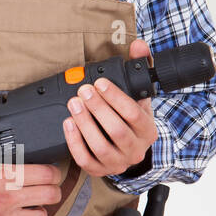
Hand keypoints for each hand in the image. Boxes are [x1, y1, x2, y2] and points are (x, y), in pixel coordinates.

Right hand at [0, 149, 62, 215]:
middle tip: (48, 189)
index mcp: (1, 175)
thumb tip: (7, 157)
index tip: (50, 173)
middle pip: (50, 195)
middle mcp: (5, 198)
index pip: (46, 174)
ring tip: (33, 208)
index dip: (53, 172)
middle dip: (52, 190)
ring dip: (41, 212)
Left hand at [62, 38, 157, 177]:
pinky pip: (85, 159)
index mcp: (148, 130)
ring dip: (85, 124)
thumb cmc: (132, 119)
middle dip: (98, 109)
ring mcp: (117, 163)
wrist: (128, 149)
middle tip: (83, 91)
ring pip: (100, 147)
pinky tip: (67, 124)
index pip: (134, 114)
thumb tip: (138, 45)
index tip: (100, 82)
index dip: (115, 97)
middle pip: (117, 130)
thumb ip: (139, 67)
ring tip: (73, 104)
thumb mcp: (139, 95)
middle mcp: (136, 150)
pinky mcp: (99, 170)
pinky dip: (74, 141)